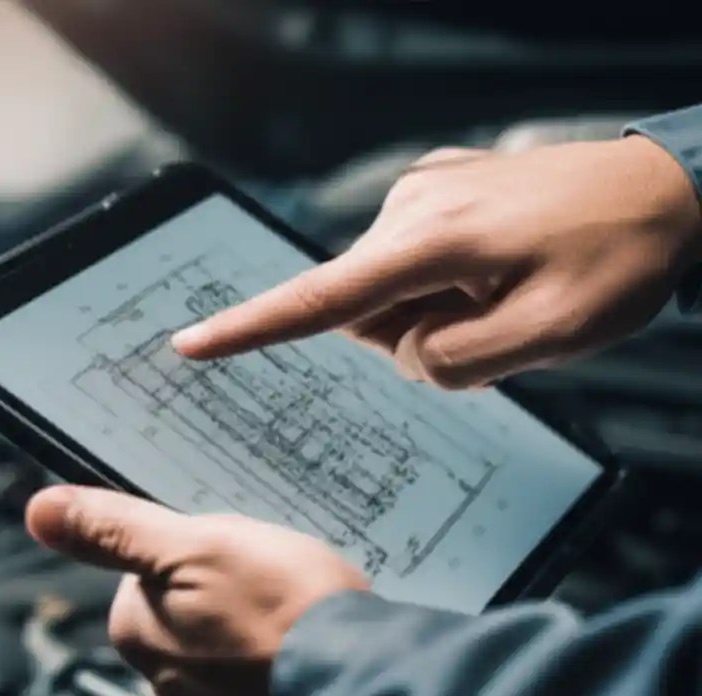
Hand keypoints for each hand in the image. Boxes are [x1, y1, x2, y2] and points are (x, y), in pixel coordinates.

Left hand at [26, 486, 366, 695]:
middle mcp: (161, 673)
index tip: (228, 544)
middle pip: (184, 596)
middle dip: (222, 576)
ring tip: (290, 600)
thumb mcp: (191, 544)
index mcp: (134, 629)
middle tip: (265, 568)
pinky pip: (254, 657)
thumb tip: (40, 511)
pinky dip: (276, 640)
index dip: (191, 542)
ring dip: (253, 609)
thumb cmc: (282, 606)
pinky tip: (300, 630)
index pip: (147, 564)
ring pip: (222, 626)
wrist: (364, 672)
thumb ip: (114, 529)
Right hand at [173, 137, 701, 387]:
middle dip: (421, 335)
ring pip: (394, 291)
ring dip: (441, 310)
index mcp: (430, 242)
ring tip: (513, 287)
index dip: (249, 329)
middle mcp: (411, 206)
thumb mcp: (553, 336)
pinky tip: (506, 267)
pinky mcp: (437, 188)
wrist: (670, 187)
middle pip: (367, 311)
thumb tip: (406, 355)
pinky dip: (449, 283)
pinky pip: (414, 262)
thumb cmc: (618, 258)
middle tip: (506, 322)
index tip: (188, 343)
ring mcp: (423, 191)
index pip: (319, 302)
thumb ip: (459, 362)